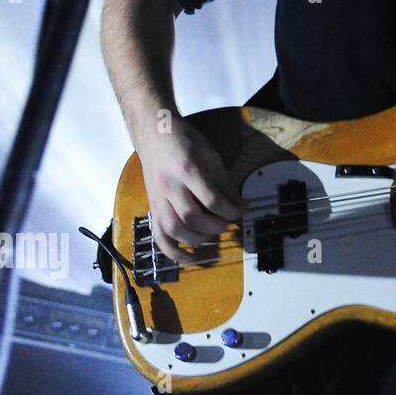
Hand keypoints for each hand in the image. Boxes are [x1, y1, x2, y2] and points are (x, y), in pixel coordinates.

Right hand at [135, 117, 242, 262]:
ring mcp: (158, 199)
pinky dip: (173, 251)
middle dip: (216, 226)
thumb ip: (224, 183)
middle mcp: (169, 187)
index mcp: (187, 170)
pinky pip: (159, 235)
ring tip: (213, 234)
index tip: (242, 211)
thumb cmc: (186, 142)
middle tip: (228, 223)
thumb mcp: (211, 156)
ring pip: (174, 229)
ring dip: (197, 238)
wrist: (155, 135)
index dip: (231, 210)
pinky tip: (190, 258)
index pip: (211, 200)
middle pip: (192, 217)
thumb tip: (241, 205)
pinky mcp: (152, 207)